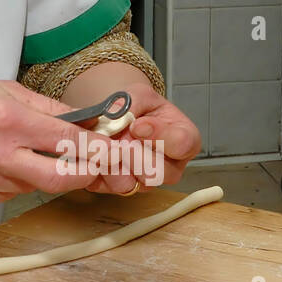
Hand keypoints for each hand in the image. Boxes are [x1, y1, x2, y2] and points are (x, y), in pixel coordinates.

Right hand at [0, 79, 130, 206]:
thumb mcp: (1, 88)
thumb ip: (45, 107)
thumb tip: (83, 119)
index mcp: (8, 120)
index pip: (67, 140)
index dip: (96, 147)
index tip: (112, 149)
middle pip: (61, 178)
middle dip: (84, 173)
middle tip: (91, 165)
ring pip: (36, 185)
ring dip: (44, 172)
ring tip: (25, 150)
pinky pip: (13, 192)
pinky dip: (18, 179)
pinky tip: (0, 162)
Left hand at [83, 86, 201, 193]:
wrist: (118, 120)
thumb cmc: (138, 107)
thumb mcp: (139, 94)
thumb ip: (133, 101)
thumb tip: (118, 116)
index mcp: (185, 140)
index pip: (182, 144)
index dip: (160, 136)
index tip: (137, 125)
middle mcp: (171, 166)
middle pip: (160, 172)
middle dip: (136, 156)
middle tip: (121, 141)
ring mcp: (149, 181)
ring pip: (137, 183)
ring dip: (118, 165)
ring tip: (107, 146)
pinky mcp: (126, 187)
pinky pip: (113, 187)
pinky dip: (102, 171)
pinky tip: (96, 155)